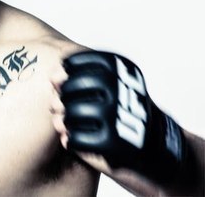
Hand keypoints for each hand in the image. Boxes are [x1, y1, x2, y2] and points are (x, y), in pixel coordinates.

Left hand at [50, 51, 186, 184]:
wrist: (152, 144)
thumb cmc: (118, 107)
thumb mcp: (106, 83)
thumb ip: (75, 76)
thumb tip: (52, 77)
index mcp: (120, 67)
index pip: (75, 62)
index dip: (64, 74)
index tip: (65, 82)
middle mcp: (121, 89)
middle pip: (71, 87)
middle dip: (61, 96)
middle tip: (62, 104)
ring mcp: (118, 116)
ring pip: (72, 113)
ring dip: (63, 119)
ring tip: (67, 122)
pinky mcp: (114, 143)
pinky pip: (77, 138)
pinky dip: (70, 139)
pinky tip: (75, 139)